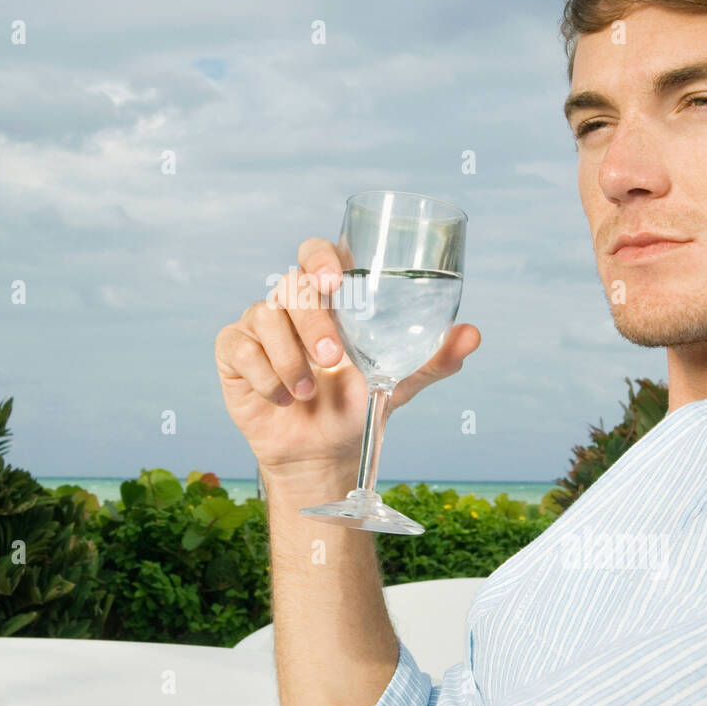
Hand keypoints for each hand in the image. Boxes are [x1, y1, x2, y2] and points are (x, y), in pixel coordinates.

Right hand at [214, 236, 480, 476]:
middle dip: (312, 322)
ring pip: (263, 316)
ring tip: (305, 393)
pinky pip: (239, 349)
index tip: (334, 279)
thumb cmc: (357, 405)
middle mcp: (293, 303)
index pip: (317, 253)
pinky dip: (262, 376)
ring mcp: (260, 324)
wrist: (321, 452)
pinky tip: (280, 398)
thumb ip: (432, 358)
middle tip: (332, 359)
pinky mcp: (234, 352)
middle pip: (291, 285)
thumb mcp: (399, 383)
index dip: (320, 256)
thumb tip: (472, 334)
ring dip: (287, 358)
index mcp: (331, 298)